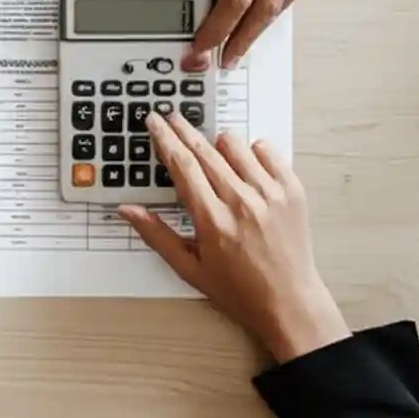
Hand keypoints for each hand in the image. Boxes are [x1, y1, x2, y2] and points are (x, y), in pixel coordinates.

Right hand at [120, 113, 349, 362]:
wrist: (289, 302)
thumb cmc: (238, 290)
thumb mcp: (190, 268)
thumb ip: (156, 235)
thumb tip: (127, 210)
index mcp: (212, 221)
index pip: (182, 166)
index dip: (164, 139)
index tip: (154, 122)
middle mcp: (241, 202)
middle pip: (204, 150)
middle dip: (182, 129)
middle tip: (170, 116)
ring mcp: (270, 194)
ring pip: (235, 144)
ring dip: (218, 143)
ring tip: (213, 155)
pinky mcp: (292, 190)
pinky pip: (267, 150)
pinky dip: (252, 151)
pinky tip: (245, 165)